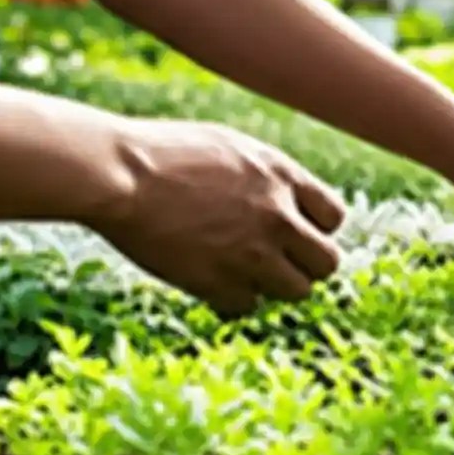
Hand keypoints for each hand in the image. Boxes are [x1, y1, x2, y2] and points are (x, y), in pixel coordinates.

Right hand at [88, 118, 345, 315]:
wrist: (119, 175)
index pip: (334, 218)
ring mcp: (251, 253)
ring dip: (275, 285)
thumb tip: (290, 199)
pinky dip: (234, 299)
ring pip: (297, 291)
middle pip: (327, 263)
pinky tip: (212, 282)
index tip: (293, 231)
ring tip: (244, 271)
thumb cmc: (164, 153)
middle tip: (279, 261)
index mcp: (282, 176)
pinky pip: (248, 306)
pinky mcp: (219, 283)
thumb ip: (267, 176)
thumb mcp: (229, 147)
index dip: (316, 228)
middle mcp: (277, 216)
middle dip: (306, 264)